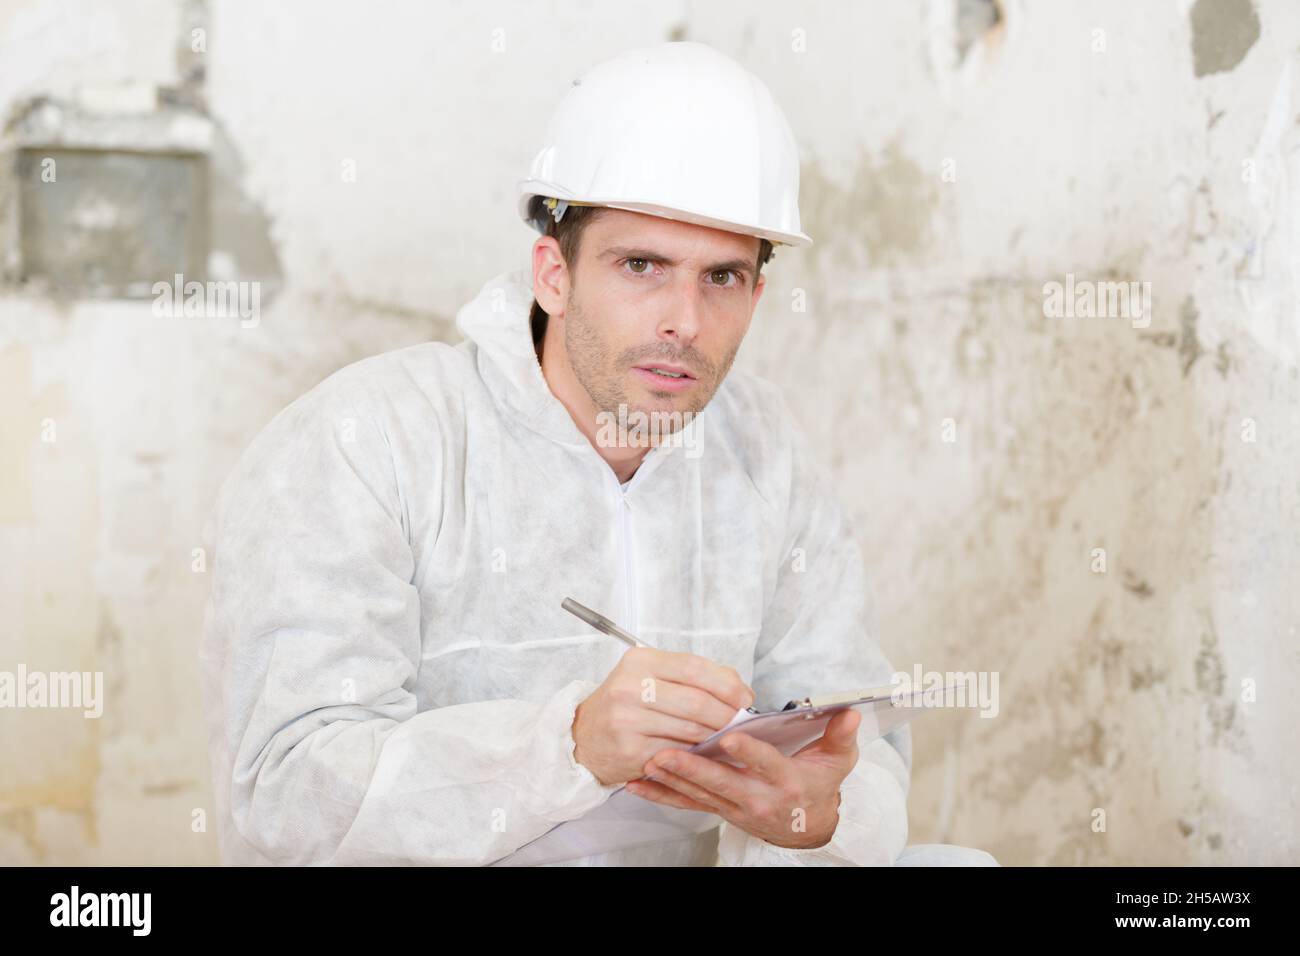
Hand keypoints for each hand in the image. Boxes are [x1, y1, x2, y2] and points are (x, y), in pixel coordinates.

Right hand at [572, 647, 754, 785]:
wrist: (585, 736)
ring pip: (690, 729)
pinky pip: (677, 753)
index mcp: (640, 661)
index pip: (693, 667)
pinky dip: (696, 754)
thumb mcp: (651, 677)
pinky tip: (702, 753)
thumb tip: (737, 688)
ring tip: (724, 737)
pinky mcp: (630, 751)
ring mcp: (628, 720)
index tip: (744, 697)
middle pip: (696, 701)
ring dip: (715, 736)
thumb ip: (692, 677)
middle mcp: (630, 687)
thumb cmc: (625, 704)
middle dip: (725, 714)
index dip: (726, 683)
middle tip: (739, 722)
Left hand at [625, 708, 861, 848]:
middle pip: (723, 782)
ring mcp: (736, 807)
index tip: (729, 737)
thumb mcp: (838, 762)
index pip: (766, 764)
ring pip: (700, 794)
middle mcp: (758, 797)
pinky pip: (687, 804)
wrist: (807, 827)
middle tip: (668, 753)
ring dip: (672, 779)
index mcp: (787, 781)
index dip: (748, 752)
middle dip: (694, 768)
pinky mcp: (719, 810)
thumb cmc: (818, 786)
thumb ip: (840, 736)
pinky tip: (638, 784)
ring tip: (649, 762)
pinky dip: (661, 795)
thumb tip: (850, 712)